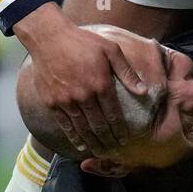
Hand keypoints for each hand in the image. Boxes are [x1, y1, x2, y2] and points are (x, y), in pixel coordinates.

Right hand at [13, 3, 147, 153]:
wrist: (49, 38)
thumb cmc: (83, 42)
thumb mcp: (111, 50)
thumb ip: (127, 72)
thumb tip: (143, 92)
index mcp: (101, 84)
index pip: (114, 115)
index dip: (120, 131)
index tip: (125, 141)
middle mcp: (84, 96)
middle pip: (99, 127)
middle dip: (109, 142)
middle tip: (115, 152)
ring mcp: (67, 101)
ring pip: (83, 129)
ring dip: (93, 143)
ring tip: (101, 153)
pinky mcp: (52, 103)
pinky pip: (65, 125)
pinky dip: (74, 137)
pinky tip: (81, 145)